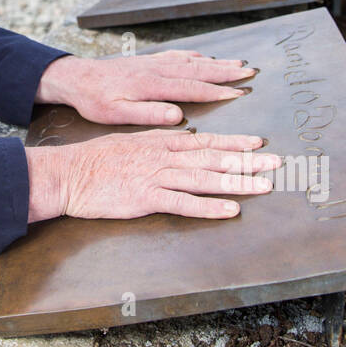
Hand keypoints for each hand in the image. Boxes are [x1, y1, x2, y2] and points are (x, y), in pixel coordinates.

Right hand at [26, 128, 280, 221]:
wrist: (69, 174)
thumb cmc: (97, 159)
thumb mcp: (131, 140)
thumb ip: (159, 140)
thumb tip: (184, 136)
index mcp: (160, 142)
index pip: (204, 141)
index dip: (233, 143)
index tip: (258, 144)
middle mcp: (163, 156)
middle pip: (212, 158)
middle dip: (246, 161)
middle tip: (276, 163)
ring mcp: (155, 177)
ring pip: (203, 179)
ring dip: (236, 182)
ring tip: (263, 186)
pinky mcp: (145, 198)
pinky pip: (183, 203)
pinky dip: (208, 207)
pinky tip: (229, 210)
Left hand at [35, 50, 254, 126]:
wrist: (76, 78)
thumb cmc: (95, 100)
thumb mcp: (117, 113)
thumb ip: (148, 114)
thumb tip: (177, 116)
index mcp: (152, 85)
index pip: (192, 88)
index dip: (217, 92)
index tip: (239, 93)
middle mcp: (156, 70)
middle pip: (198, 70)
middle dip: (226, 72)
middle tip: (250, 73)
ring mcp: (153, 63)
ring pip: (191, 61)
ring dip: (216, 63)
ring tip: (237, 64)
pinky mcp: (147, 61)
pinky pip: (177, 56)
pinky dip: (195, 56)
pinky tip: (204, 57)